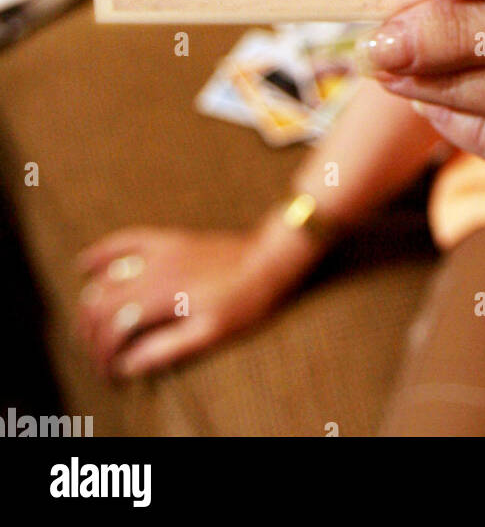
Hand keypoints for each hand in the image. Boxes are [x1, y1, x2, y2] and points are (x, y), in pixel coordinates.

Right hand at [75, 216, 324, 378]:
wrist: (269, 259)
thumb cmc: (245, 302)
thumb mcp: (210, 334)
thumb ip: (166, 349)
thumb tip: (127, 366)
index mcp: (163, 296)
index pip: (113, 329)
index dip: (104, 357)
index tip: (111, 377)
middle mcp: (153, 270)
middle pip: (100, 305)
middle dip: (91, 337)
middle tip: (100, 360)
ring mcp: (158, 251)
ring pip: (104, 277)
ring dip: (90, 305)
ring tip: (90, 331)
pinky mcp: (166, 239)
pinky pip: (124, 241)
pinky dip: (99, 254)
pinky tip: (83, 265)